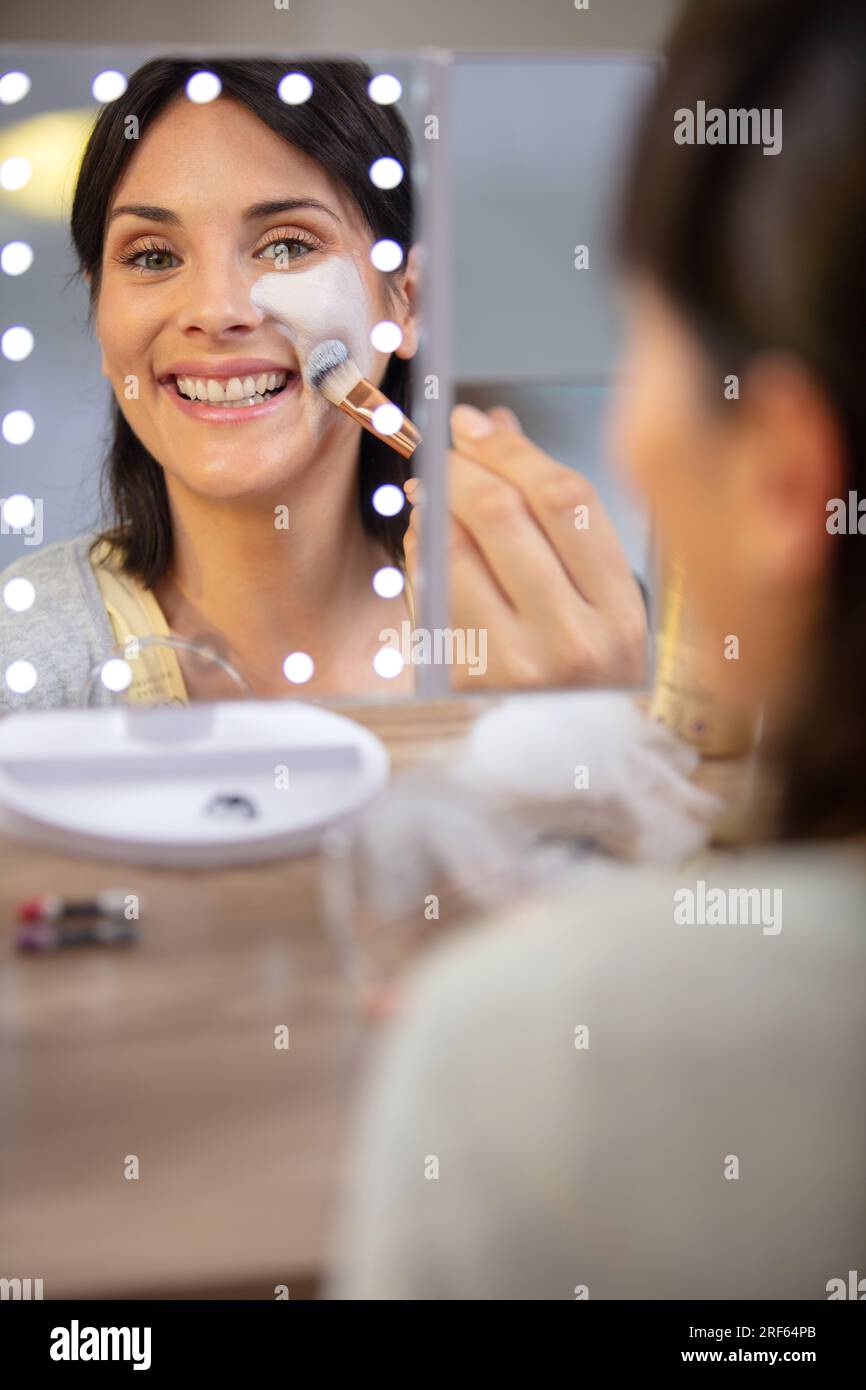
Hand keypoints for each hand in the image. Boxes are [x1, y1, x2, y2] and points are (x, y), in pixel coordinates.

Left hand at [403, 404, 647, 689]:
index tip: (478, 424)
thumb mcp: (602, 607)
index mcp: (619, 615)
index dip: (512, 449)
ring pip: (453, 550)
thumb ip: (559, 521)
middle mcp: (572, 642)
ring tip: (431, 490)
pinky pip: (426, 593)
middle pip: (503, 515)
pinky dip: (418, 551)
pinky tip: (423, 537)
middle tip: (446, 447)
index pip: (566, 500)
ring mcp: (513, 667)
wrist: (564, 767)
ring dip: (431, 505)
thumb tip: (499, 431)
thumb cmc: (585, 680)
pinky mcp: (462, 683)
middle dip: (463, 465)